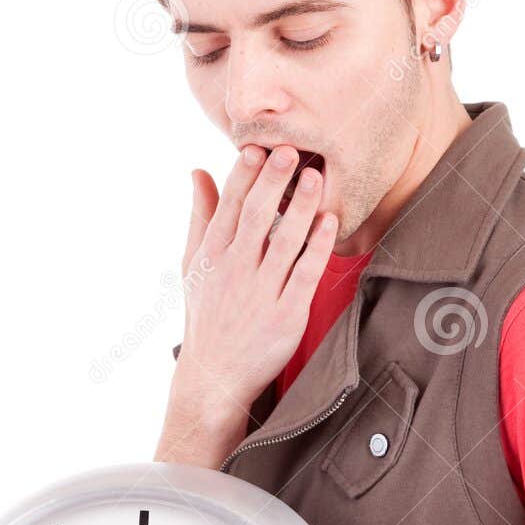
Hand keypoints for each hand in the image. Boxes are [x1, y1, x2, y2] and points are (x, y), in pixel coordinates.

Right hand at [166, 145, 338, 444]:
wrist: (215, 377)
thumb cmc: (207, 316)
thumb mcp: (194, 266)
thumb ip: (200, 217)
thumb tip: (198, 171)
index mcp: (211, 255)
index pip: (228, 207)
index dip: (243, 175)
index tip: (257, 147)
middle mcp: (234, 271)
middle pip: (255, 217)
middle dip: (272, 182)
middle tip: (290, 150)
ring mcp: (260, 294)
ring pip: (282, 242)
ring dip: (299, 207)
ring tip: (316, 177)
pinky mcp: (286, 316)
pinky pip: (305, 275)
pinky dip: (317, 248)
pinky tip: (329, 223)